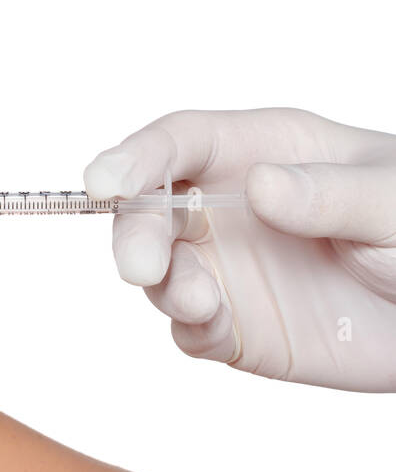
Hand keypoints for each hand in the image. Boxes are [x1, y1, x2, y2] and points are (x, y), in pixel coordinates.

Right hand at [83, 107, 395, 391]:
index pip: (180, 143)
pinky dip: (188, 328)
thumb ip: (332, 194)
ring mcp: (225, 266)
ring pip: (158, 271)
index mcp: (261, 152)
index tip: (104, 182)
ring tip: (199, 303)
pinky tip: (214, 325)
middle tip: (140, 267)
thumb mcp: (395, 202)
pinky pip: (189, 328)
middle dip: (134, 233)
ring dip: (161, 286)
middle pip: (149, 207)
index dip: (135, 158)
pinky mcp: (234, 324)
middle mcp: (228, 205)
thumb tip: (260, 186)